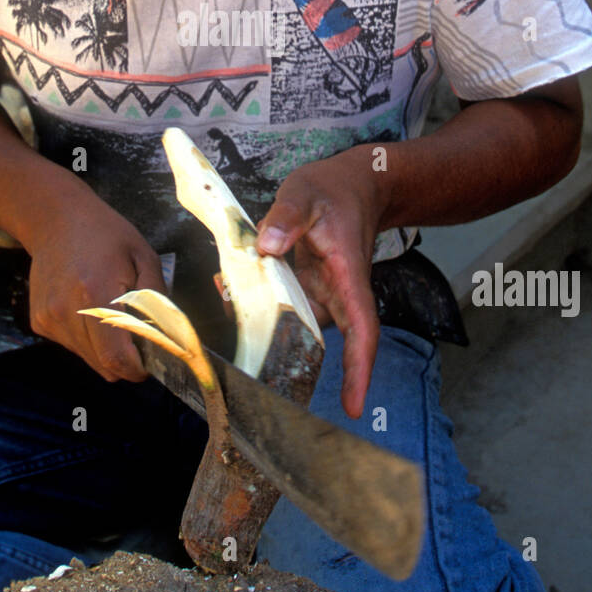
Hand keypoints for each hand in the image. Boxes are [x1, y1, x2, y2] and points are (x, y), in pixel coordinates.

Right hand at [26, 187, 165, 383]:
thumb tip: (170, 339)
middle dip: (127, 362)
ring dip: (107, 350)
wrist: (56, 219)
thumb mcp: (143, 256)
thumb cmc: (106, 234)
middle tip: (138, 336)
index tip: (151, 361)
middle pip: (104, 366)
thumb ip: (157, 300)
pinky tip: (88, 309)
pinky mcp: (39, 322)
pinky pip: (73, 347)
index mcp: (96, 293)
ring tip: (111, 314)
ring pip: (89, 360)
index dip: (138, 368)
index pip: (117, 358)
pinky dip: (88, 339)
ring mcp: (49, 318)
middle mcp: (67, 311)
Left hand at [255, 147, 387, 418]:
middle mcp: (339, 291)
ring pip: (300, 327)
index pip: (361, 329)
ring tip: (234, 335)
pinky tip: (230, 295)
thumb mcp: (306, 192)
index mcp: (348, 274)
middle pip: (332, 342)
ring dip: (270, 338)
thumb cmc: (334, 190)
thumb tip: (266, 248)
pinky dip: (259, 309)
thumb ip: (286, 217)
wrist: (354, 185)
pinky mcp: (306, 287)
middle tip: (269, 394)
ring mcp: (322, 291)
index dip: (359, 369)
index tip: (353, 406)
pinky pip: (284, 307)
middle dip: (304, 370)